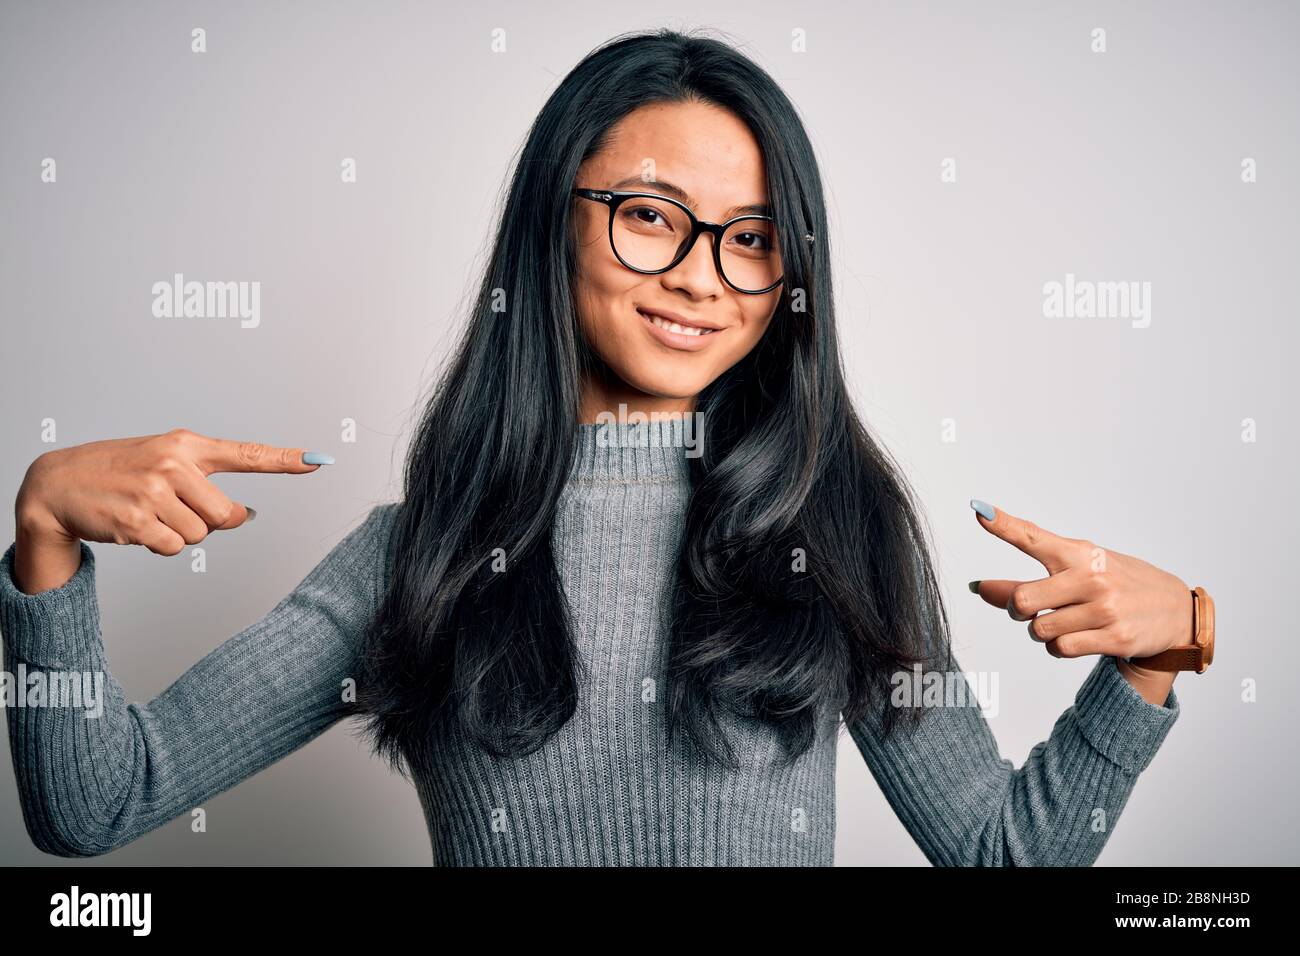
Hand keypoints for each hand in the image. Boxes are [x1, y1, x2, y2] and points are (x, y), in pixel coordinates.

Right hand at [16, 428, 326, 555]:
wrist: (56, 484)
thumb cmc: (118, 474)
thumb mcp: (163, 462)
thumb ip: (206, 483)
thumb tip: (246, 516)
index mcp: (185, 445)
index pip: (247, 453)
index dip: (286, 460)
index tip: (320, 460)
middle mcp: (173, 464)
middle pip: (227, 515)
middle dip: (208, 521)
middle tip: (174, 508)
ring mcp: (154, 492)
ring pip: (200, 535)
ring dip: (178, 533)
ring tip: (148, 513)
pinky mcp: (138, 521)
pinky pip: (174, 548)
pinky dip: (159, 545)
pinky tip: (135, 526)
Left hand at [966, 499, 1193, 663]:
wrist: (1175, 611)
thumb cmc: (1115, 586)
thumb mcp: (1077, 572)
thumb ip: (1027, 581)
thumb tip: (979, 589)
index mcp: (1080, 554)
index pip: (1032, 537)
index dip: (1003, 525)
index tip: (981, 512)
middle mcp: (1091, 577)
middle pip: (1023, 601)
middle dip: (1017, 610)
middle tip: (1030, 608)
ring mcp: (1105, 608)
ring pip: (1039, 630)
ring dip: (1042, 632)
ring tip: (1066, 622)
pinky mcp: (1115, 638)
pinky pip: (1060, 649)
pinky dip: (1059, 648)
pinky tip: (1078, 636)